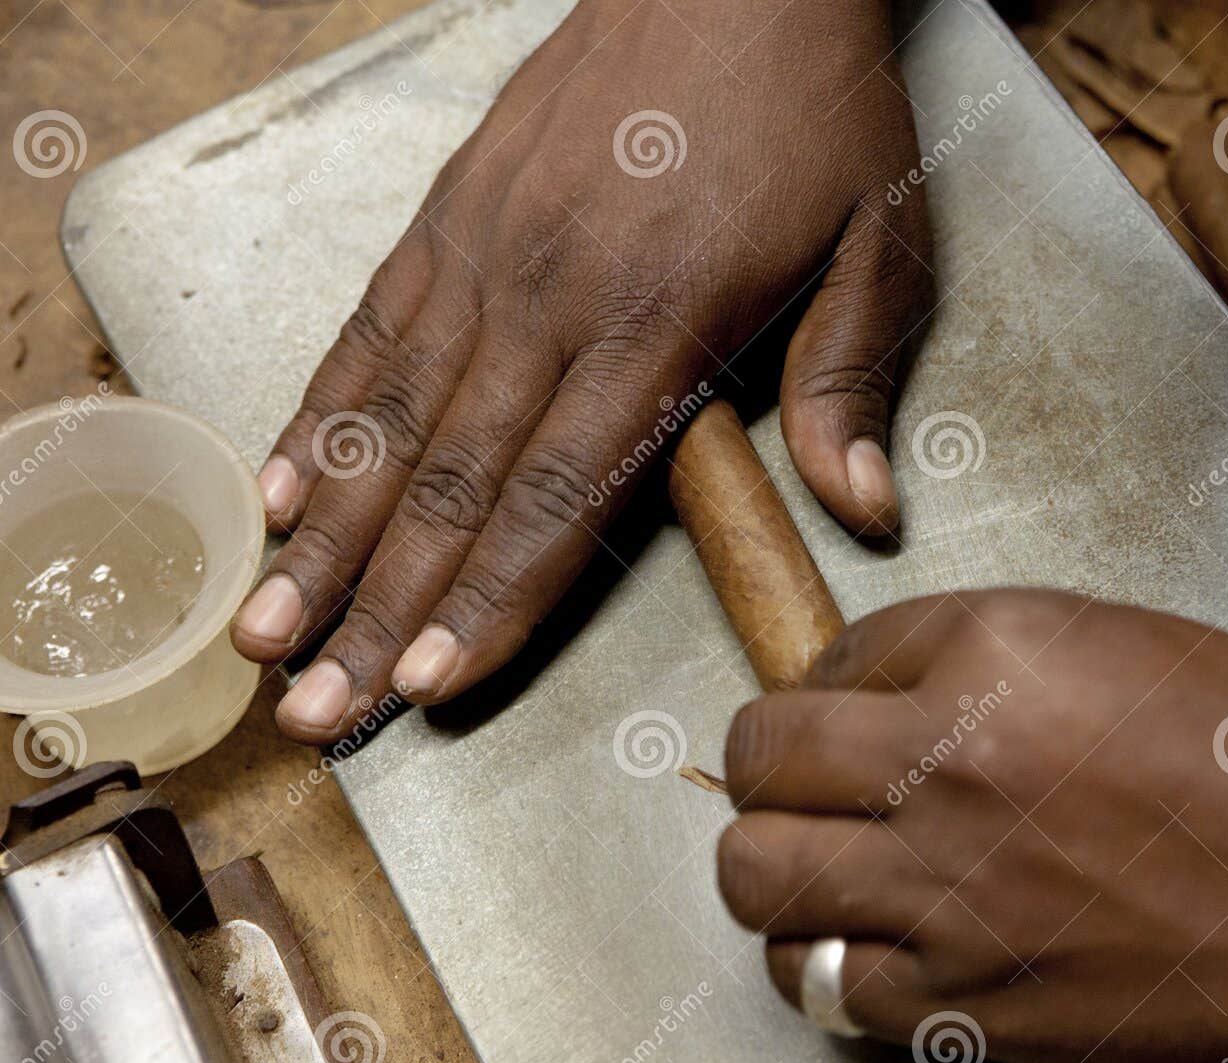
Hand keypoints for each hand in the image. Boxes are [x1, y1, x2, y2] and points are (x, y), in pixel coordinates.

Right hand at [230, 0, 929, 741]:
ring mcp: (486, 250)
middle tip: (317, 708)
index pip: (559, 497)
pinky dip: (318, 416)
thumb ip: (848, 380)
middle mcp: (550, 298)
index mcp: (660, 322)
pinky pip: (369, 329)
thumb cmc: (817, 109)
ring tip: (263, 626)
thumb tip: (856, 513)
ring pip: (389, 419)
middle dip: (379, 608)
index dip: (492, 602)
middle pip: (453, 485)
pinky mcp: (451, 211)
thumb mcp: (882, 239)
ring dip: (323, 536)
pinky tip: (274, 490)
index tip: (430, 686)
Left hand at [717, 589, 1227, 1062]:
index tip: (844, 713)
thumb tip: (881, 689)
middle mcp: (951, 765)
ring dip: (776, 864)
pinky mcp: (970, 1005)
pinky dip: (822, 962)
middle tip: (807, 783)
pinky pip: (818, 984)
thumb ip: (986, 657)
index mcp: (996, 652)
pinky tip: (862, 945)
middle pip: (758, 760)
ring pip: (756, 876)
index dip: (828, 687)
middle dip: (771, 767)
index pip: (830, 656)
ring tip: (819, 864)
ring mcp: (950, 893)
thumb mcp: (1129, 646)